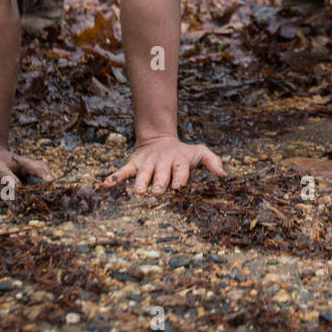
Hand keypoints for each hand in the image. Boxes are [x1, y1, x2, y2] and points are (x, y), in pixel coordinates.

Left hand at [0, 142, 52, 187]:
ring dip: (44, 172)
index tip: (16, 187)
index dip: (9, 178)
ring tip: (53, 181)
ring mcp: (19, 162)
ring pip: (34, 164)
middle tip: (46, 181)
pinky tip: (52, 182)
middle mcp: (10, 161)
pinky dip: (45, 173)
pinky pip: (38, 167)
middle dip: (35, 172)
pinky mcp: (25, 165)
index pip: (2, 171)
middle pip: (25, 164)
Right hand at [103, 136, 225, 194]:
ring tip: (138, 192)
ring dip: (140, 181)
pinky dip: (115, 177)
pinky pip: (123, 170)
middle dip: (160, 181)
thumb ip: (212, 161)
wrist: (160, 139)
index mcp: (179, 160)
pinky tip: (106, 185)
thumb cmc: (184, 154)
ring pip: (143, 172)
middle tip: (159, 191)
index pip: (181, 169)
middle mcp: (163, 161)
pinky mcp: (134, 164)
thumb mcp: (199, 152)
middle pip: (161, 172)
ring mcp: (147, 163)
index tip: (179, 186)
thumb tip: (224, 175)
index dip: (180, 177)